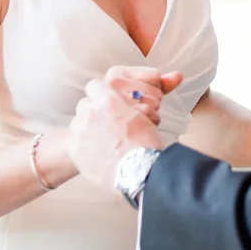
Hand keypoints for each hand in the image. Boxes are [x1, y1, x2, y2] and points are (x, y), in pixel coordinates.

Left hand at [68, 66, 182, 190]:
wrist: (139, 175)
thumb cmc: (148, 144)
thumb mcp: (153, 111)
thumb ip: (160, 89)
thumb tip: (176, 75)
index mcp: (108, 100)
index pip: (95, 85)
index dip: (104, 94)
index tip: (112, 104)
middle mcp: (90, 112)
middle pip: (87, 104)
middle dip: (98, 113)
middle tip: (114, 125)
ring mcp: (79, 131)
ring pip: (79, 123)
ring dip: (90, 128)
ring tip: (107, 140)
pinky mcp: (75, 149)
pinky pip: (74, 141)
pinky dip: (83, 145)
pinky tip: (98, 152)